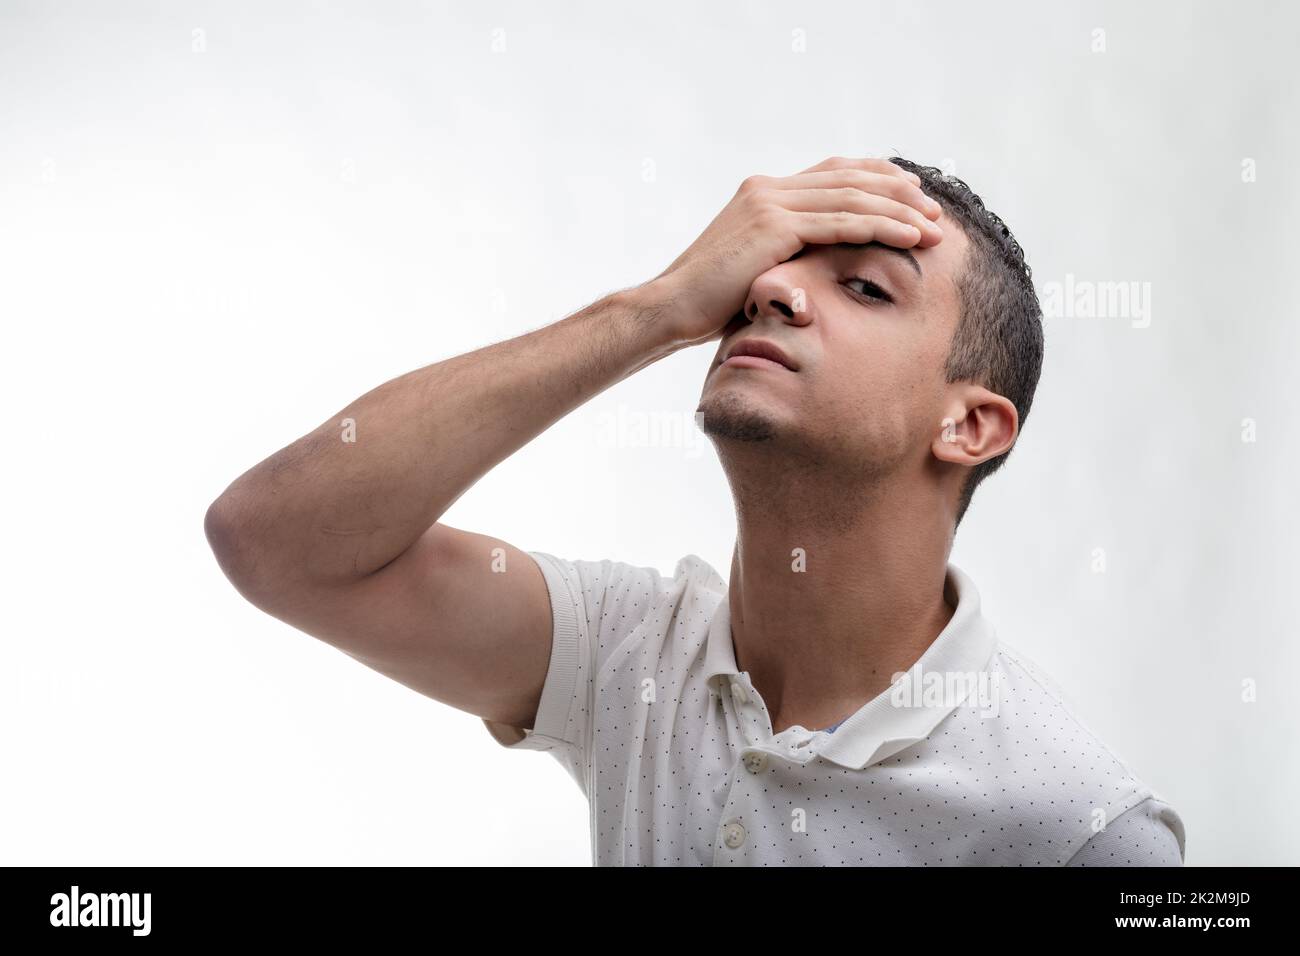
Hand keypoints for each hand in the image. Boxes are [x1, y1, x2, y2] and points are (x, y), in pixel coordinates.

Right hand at [642, 156, 942, 347]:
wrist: (671, 307)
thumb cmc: (708, 301)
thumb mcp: (754, 266)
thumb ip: (785, 252)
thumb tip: (816, 266)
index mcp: (762, 191)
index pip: (832, 172)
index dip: (876, 178)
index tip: (911, 191)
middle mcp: (768, 189)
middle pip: (849, 178)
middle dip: (898, 192)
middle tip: (934, 208)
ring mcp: (770, 204)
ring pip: (853, 198)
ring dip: (900, 211)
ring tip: (934, 225)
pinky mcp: (775, 227)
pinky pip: (843, 222)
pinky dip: (883, 227)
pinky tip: (911, 236)